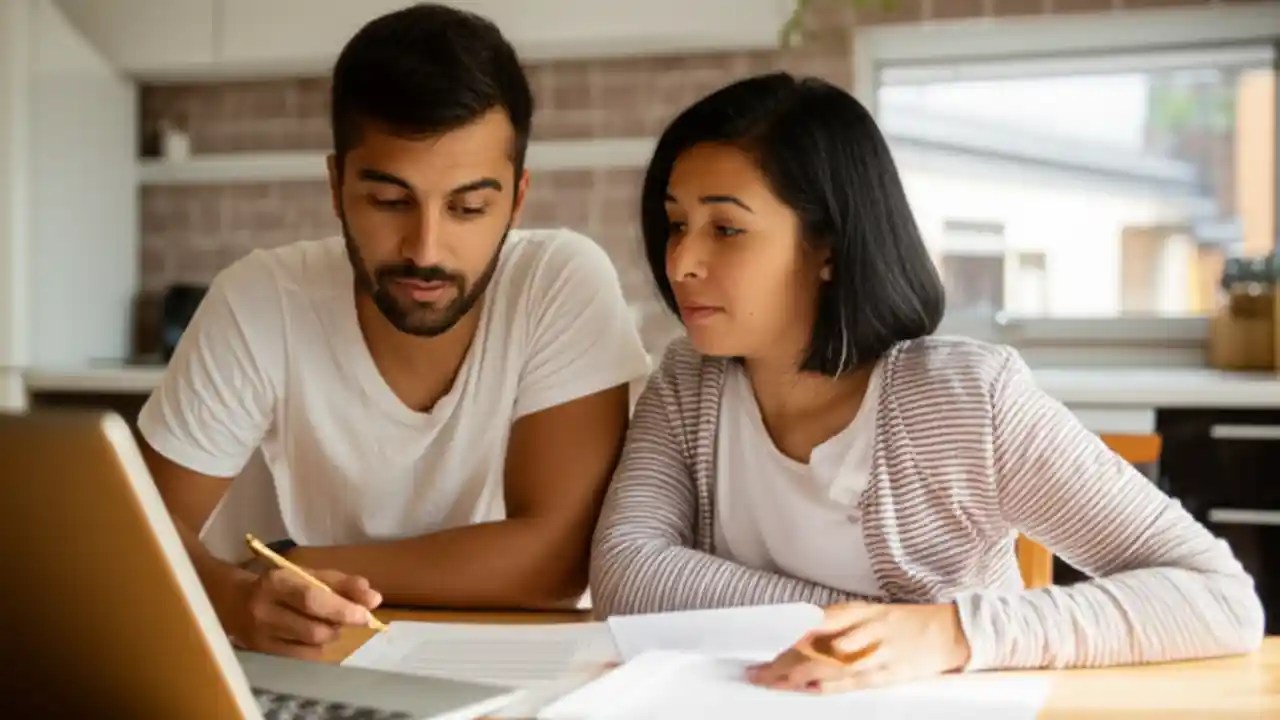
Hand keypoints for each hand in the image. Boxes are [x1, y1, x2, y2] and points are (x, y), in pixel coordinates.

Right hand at [223, 567, 382, 659]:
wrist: (229, 599)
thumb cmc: (276, 582)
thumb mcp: (305, 573)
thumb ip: (340, 583)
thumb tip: (374, 599)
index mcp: (276, 582)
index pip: (313, 599)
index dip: (343, 608)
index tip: (368, 611)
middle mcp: (265, 611)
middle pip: (315, 628)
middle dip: (342, 623)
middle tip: (355, 616)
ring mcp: (262, 636)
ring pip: (312, 644)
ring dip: (331, 633)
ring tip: (328, 621)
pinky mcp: (263, 652)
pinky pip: (304, 655)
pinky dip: (318, 645)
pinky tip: (314, 634)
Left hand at [746, 601, 970, 693]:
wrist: (951, 631)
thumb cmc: (906, 623)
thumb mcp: (870, 614)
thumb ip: (838, 625)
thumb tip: (801, 638)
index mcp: (856, 611)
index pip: (808, 624)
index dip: (782, 637)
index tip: (759, 648)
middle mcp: (862, 628)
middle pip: (813, 646)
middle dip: (782, 661)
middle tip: (757, 672)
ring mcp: (876, 651)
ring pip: (828, 664)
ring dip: (797, 675)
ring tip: (773, 682)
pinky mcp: (890, 671)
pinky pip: (854, 680)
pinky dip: (830, 685)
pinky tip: (809, 688)